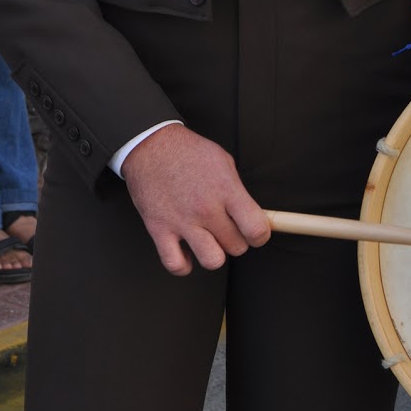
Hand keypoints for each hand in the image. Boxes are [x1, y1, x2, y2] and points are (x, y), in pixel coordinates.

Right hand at [121, 124, 269, 275]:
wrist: (150, 146)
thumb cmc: (188, 151)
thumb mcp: (223, 161)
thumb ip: (237, 190)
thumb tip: (251, 213)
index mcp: (226, 189)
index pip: (256, 228)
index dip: (260, 235)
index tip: (256, 232)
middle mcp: (206, 209)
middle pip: (237, 247)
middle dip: (237, 240)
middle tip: (228, 229)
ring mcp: (182, 221)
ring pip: (212, 260)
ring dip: (214, 253)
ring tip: (210, 240)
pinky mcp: (159, 229)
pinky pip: (176, 265)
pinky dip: (183, 264)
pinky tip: (186, 251)